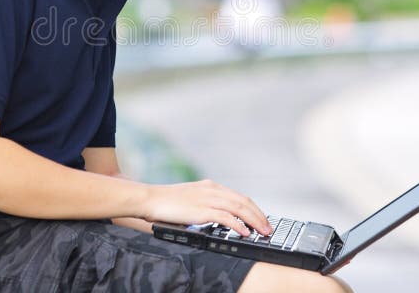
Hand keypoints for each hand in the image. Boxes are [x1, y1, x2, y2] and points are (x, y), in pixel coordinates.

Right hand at [141, 179, 271, 236]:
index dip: (253, 209)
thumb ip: (206, 205)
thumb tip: (221, 219)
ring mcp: (207, 199)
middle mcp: (212, 190)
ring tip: (262, 232)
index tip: (262, 220)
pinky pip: (225, 217)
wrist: (150, 198)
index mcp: (211, 186)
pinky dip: (238, 225)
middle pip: (243, 201)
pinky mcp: (201, 210)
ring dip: (254, 221)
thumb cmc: (167, 202)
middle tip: (268, 228)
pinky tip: (244, 232)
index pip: (239, 197)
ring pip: (239, 208)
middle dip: (259, 215)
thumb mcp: (191, 199)